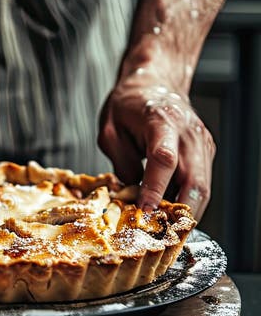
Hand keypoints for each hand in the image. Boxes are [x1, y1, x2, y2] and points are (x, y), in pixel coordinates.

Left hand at [98, 68, 215, 219]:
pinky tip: (169, 213)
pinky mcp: (206, 153)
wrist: (155, 81)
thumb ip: (120, 162)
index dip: (155, 190)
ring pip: (202, 188)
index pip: (164, 160)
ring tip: (163, 230)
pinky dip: (187, 202)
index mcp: (161, 121)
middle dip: (178, 214)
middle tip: (158, 234)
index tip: (144, 213)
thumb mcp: (110, 130)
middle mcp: (188, 133)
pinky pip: (201, 184)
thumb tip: (130, 195)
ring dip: (184, 213)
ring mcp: (201, 143)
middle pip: (194, 182)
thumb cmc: (129, 104)